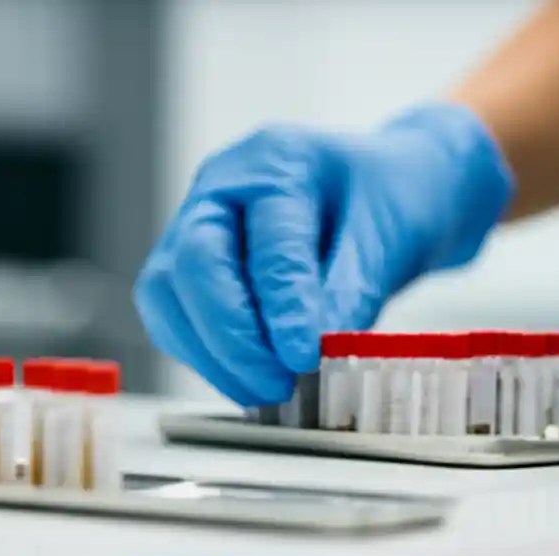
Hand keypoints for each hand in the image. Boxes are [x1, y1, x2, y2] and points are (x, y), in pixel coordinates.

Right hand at [134, 104, 511, 404]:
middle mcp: (221, 187)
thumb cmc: (390, 201)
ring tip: (264, 391)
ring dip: (210, 356)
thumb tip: (314, 352)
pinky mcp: (188, 268)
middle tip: (277, 385)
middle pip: (193, 266)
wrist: (385, 192)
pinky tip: (247, 379)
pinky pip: (174, 318)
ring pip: (167, 296)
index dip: (282, 308)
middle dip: (231, 338)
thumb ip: (351, 291)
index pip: (267, 244)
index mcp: (277, 161)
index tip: (303, 359)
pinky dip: (205, 357)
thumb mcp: (391, 238)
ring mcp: (194, 224)